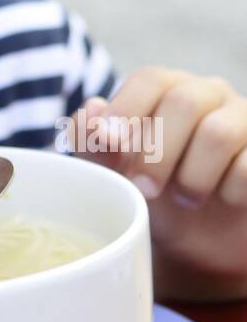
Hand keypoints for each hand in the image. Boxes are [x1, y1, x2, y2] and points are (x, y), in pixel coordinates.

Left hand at [66, 67, 246, 285]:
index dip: (127, 111)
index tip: (112, 148)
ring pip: (219, 132)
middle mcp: (209, 94)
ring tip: (184, 200)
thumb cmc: (155, 194)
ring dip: (192, 176)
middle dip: (157, 152)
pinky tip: (222, 200)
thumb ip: (96, 143)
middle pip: (184, 101)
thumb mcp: (117, 173)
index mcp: (168, 88)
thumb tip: (90, 110)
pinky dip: (229, 191)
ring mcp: (244, 120)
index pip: (150, 79)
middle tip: (144, 189)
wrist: (199, 243)